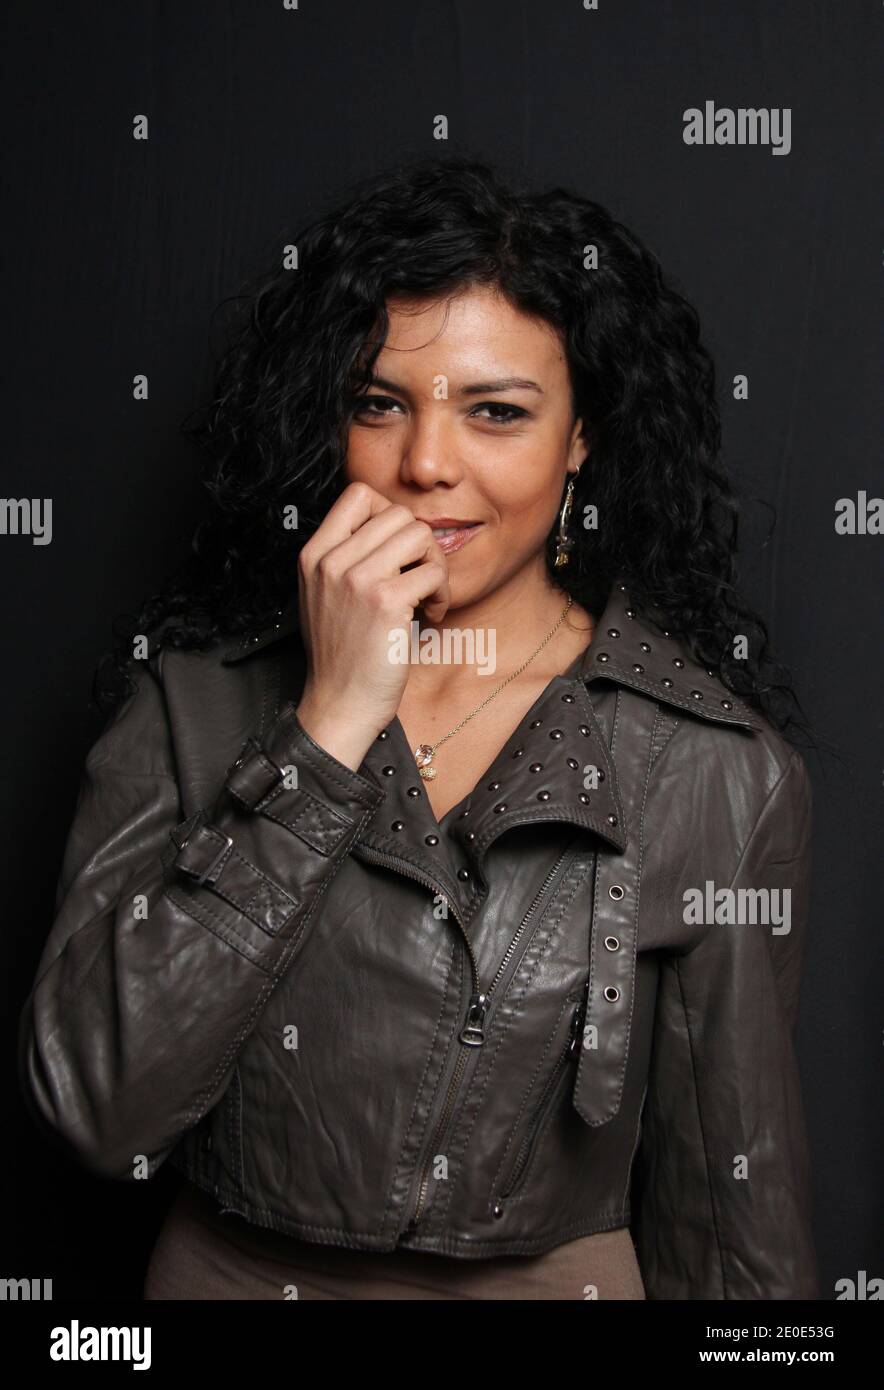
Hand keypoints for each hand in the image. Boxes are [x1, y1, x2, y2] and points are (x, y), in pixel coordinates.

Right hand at [294, 482, 450, 767]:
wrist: (340, 704)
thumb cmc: (341, 654)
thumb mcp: (324, 595)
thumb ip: (345, 558)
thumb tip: (389, 528)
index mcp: (314, 555)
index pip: (359, 494)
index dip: (389, 514)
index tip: (398, 550)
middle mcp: (331, 561)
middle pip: (398, 514)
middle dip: (420, 545)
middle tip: (421, 578)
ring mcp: (357, 579)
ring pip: (420, 535)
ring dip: (434, 565)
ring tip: (427, 595)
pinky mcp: (385, 602)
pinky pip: (433, 572)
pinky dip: (441, 594)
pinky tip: (429, 615)